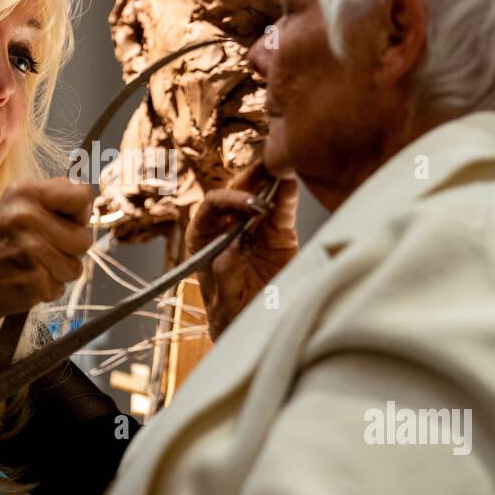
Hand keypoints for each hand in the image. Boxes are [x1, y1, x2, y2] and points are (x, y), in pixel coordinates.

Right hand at [0, 177, 94, 323]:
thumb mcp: (9, 208)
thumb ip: (47, 202)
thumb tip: (87, 199)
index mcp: (24, 192)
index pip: (82, 196)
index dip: (80, 214)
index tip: (67, 223)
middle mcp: (28, 217)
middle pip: (84, 237)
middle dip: (69, 250)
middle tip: (39, 252)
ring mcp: (31, 250)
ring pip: (76, 266)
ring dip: (58, 272)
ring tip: (29, 266)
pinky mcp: (34, 281)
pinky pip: (60, 288)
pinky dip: (45, 290)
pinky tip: (22, 282)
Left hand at [186, 162, 298, 339]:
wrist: (255, 327)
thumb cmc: (230, 314)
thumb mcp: (224, 298)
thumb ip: (226, 270)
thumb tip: (238, 243)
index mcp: (203, 235)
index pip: (211, 205)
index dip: (229, 198)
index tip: (249, 203)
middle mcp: (227, 225)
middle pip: (236, 191)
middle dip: (251, 179)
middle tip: (268, 170)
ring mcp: (254, 226)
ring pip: (261, 194)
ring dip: (270, 180)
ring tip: (282, 166)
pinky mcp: (278, 232)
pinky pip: (282, 210)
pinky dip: (286, 196)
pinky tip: (290, 184)